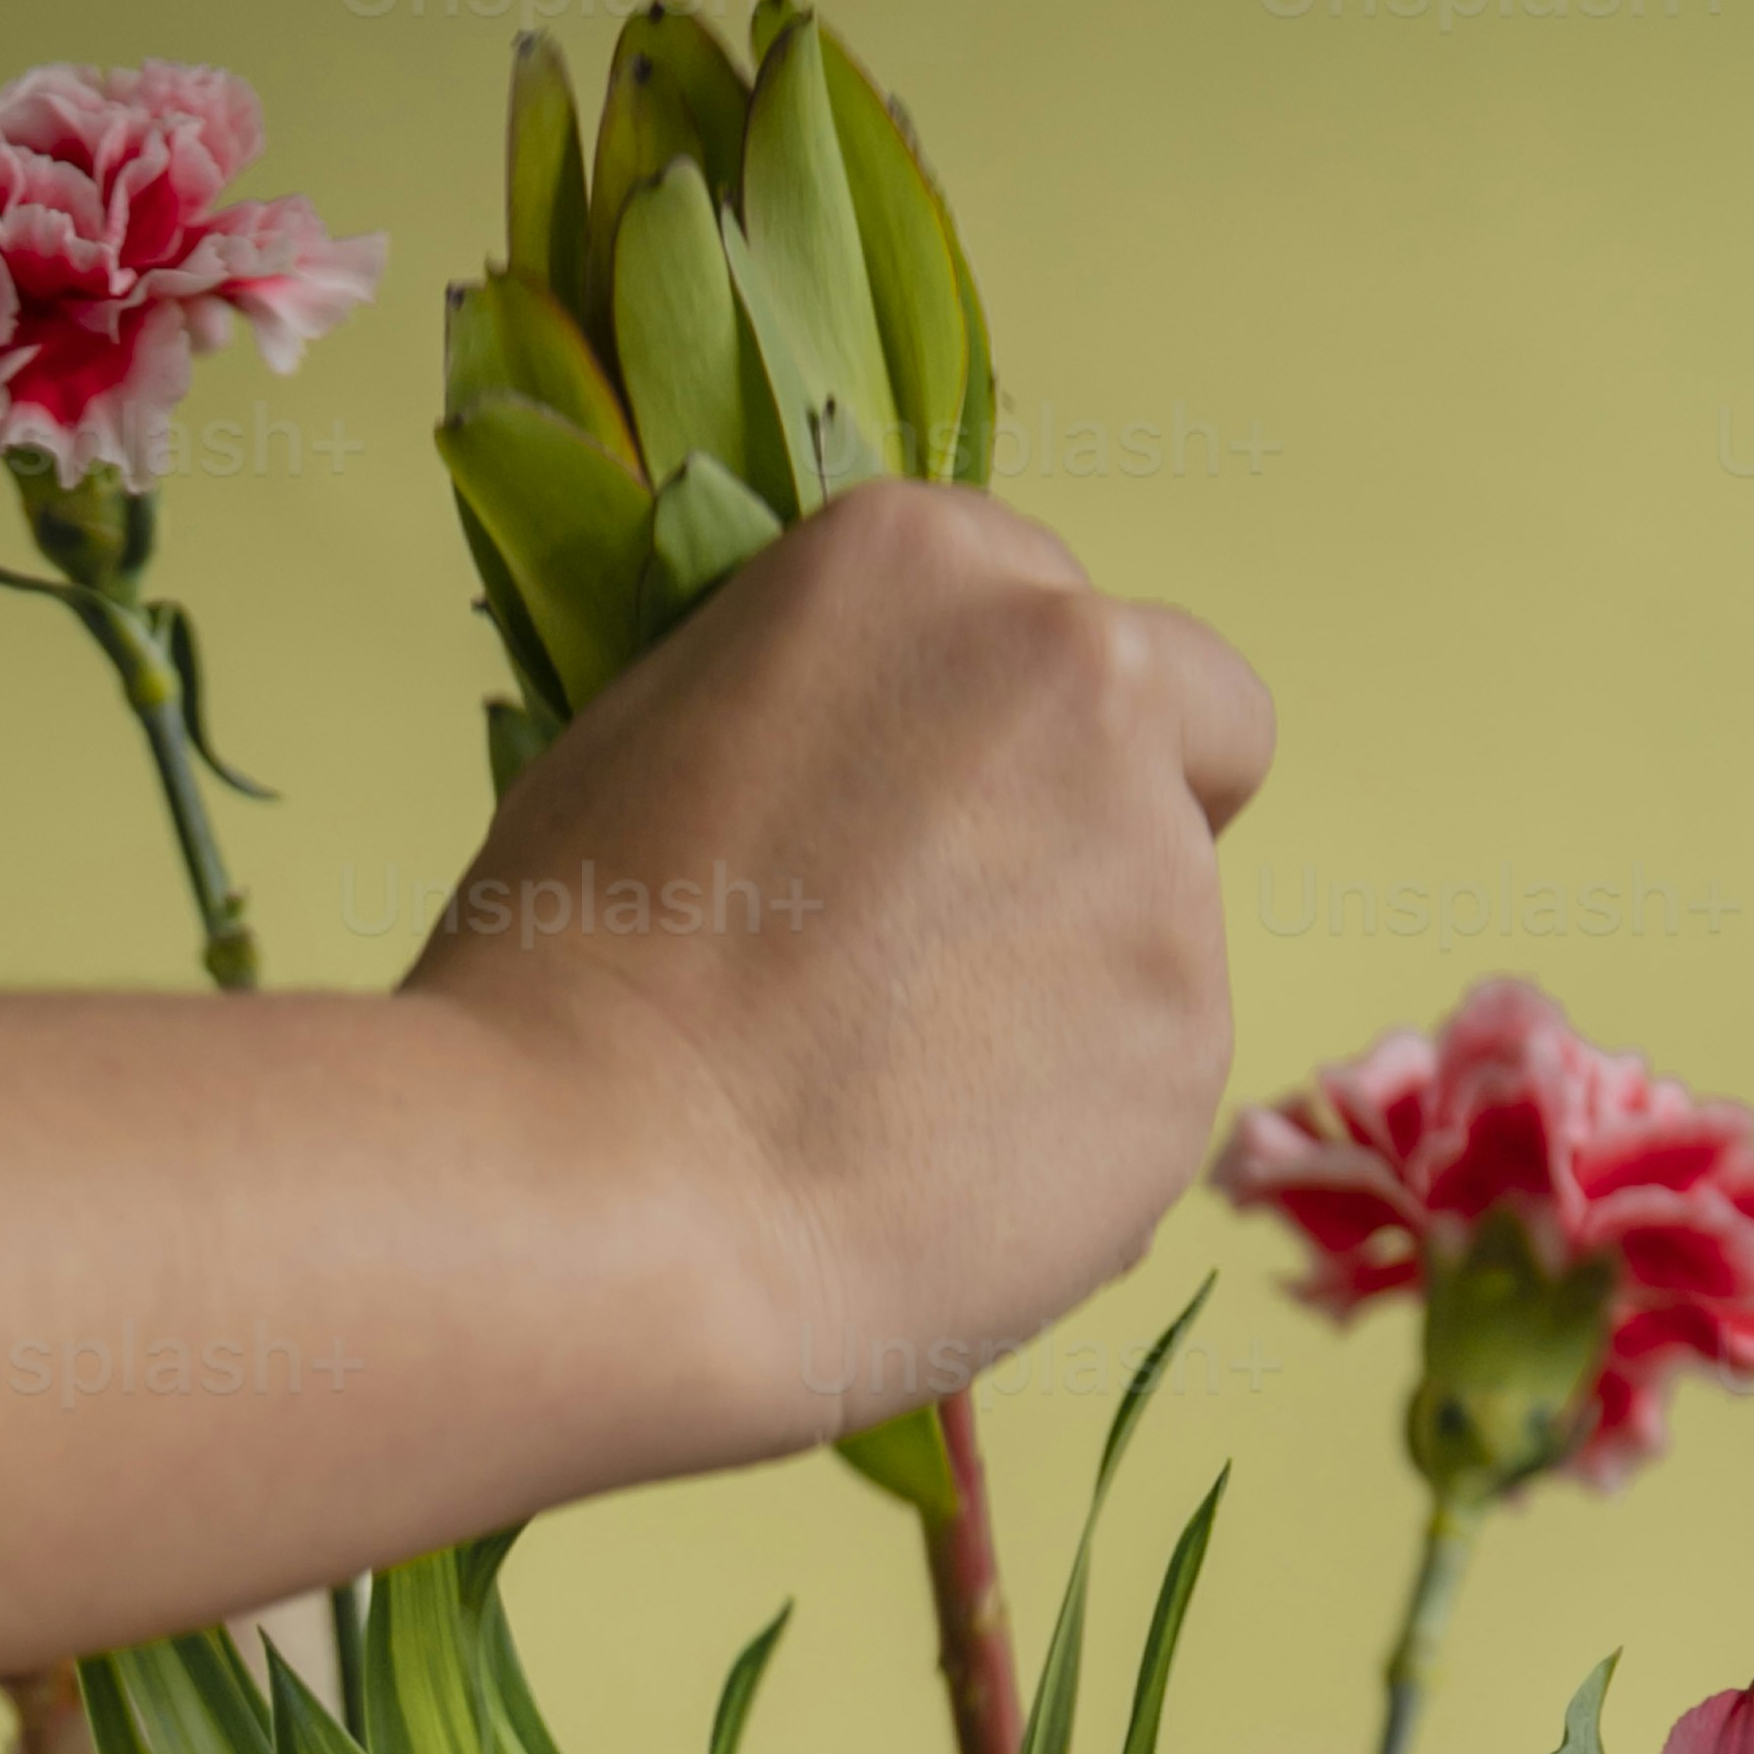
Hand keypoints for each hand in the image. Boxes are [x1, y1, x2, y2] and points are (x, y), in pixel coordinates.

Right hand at [403, 486, 1273, 1447]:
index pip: (1055, 614)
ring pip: (1164, 924)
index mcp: (929, 562)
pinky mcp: (1188, 1036)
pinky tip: (926, 1179)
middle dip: (1123, 819)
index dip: (1002, 736)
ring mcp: (1154, 856)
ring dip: (1074, 997)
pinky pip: (1147, 1080)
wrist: (593, 1190)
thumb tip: (884, 774)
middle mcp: (1076, 670)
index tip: (930, 833)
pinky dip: (1069, 1130)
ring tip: (894, 1106)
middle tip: (971, 956)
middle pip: (1188, 728)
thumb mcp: (655, 741)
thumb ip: (820, 714)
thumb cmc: (564, 980)